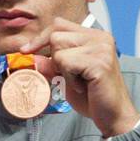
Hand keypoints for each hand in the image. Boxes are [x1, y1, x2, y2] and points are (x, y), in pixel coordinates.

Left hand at [20, 16, 139, 137]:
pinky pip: (67, 63)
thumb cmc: (92, 97)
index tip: (26, 50)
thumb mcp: (66, 78)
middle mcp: (100, 38)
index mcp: (94, 36)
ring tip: (79, 82)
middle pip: (56, 35)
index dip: (41, 37)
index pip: (59, 24)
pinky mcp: (100, 62)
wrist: (112, 116)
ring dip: (62, 70)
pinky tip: (83, 87)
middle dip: (54, 59)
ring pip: (59, 50)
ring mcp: (101, 48)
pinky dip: (69, 79)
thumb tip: (32, 56)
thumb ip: (51, 65)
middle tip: (70, 76)